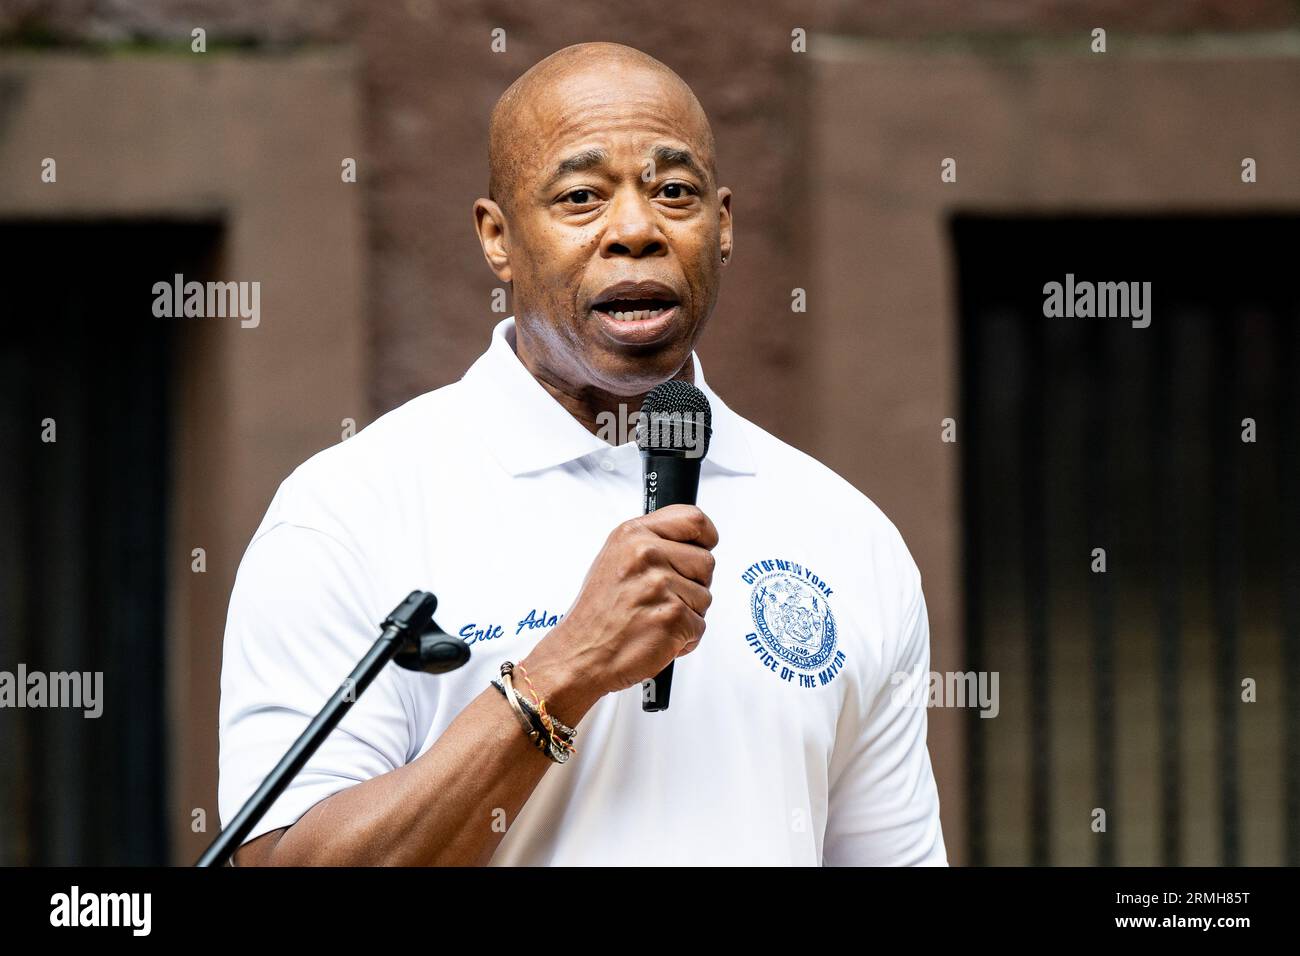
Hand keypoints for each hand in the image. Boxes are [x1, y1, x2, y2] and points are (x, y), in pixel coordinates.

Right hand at [524, 504, 718, 701]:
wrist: (580, 654)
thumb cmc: (596, 615)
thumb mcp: (615, 559)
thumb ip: (652, 544)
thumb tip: (689, 543)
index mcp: (633, 535)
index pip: (693, 519)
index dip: (705, 537)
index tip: (703, 547)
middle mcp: (646, 555)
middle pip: (706, 561)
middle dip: (693, 584)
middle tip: (663, 598)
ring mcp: (660, 585)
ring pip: (705, 596)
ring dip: (687, 613)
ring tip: (654, 617)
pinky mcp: (673, 616)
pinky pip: (700, 626)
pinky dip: (684, 638)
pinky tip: (657, 635)